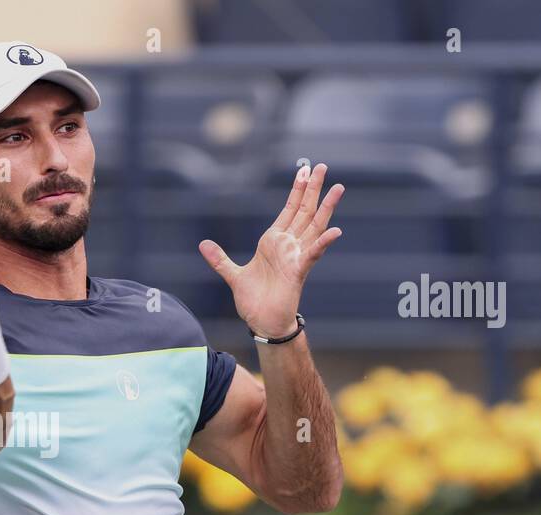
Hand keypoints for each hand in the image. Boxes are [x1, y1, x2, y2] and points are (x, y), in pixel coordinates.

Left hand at [199, 163, 343, 338]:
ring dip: (326, 208)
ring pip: (314, 227)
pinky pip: (313, 254)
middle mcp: (289, 246)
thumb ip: (220, 259)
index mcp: (274, 242)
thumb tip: (203, 244)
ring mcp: (296, 257)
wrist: (263, 322)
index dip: (297, 190)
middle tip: (322, 166)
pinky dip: (323, 243)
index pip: (289, 210)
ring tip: (338, 188)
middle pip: (304, 211)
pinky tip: (335, 231)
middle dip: (313, 189)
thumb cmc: (254, 300)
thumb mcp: (233, 275)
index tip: (305, 171)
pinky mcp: (298, 272)